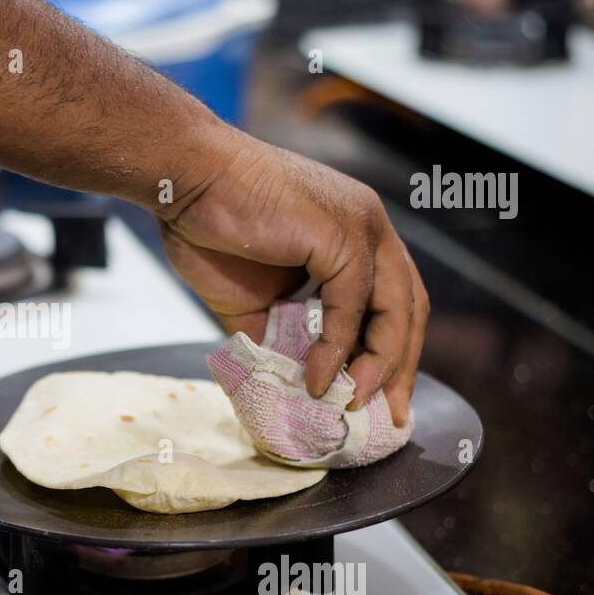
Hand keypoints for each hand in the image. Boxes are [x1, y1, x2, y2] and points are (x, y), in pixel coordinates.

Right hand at [160, 132, 427, 425]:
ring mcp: (361, 227)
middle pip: (409, 307)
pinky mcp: (341, 235)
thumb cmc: (207, 222)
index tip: (376, 395)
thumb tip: (288, 378)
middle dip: (401, 367)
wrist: (184, 178)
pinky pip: (352, 306)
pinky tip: (316, 378)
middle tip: (388, 416)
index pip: (393, 299)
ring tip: (354, 405)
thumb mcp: (249, 296)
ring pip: (395, 308)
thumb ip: (278, 333)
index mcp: (352, 233)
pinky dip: (337, 349)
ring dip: (378, 364)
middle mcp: (369, 226)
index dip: (390, 350)